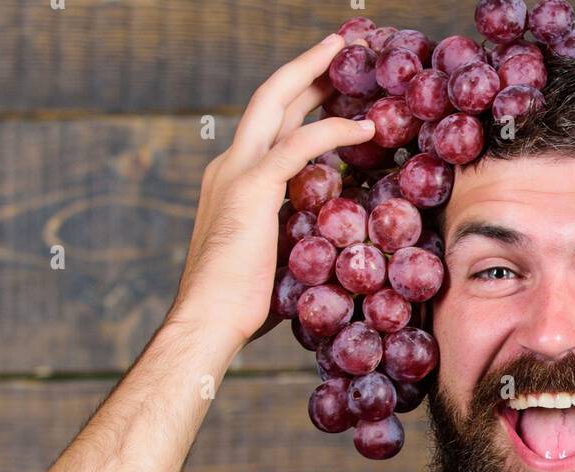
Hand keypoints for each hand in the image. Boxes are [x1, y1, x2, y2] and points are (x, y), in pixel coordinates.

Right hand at [168, 34, 375, 352]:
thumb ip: (294, 240)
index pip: (267, 129)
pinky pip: (301, 145)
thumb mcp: (274, 263)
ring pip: (278, 102)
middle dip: (304, 69)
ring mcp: (237, 172)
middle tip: (338, 48)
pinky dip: (334, 131)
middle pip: (269, 99)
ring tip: (348, 56)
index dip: (297, 105)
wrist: (208, 320)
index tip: (326, 91)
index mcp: (231, 182)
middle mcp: (229, 166)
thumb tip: (329, 250)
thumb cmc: (240, 309)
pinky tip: (366, 127)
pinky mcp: (252, 187)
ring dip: (315, 75)